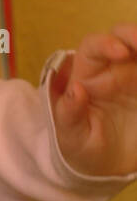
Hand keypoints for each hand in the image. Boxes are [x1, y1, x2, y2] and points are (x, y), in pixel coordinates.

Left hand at [49, 25, 136, 175]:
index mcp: (87, 74)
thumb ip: (69, 114)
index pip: (93, 47)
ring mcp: (136, 74)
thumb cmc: (82, 146)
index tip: (121, 52)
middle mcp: (114, 67)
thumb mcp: (72, 136)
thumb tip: (76, 90)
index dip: (106, 43)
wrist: (108, 165)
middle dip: (136, 35)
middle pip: (125, 36)